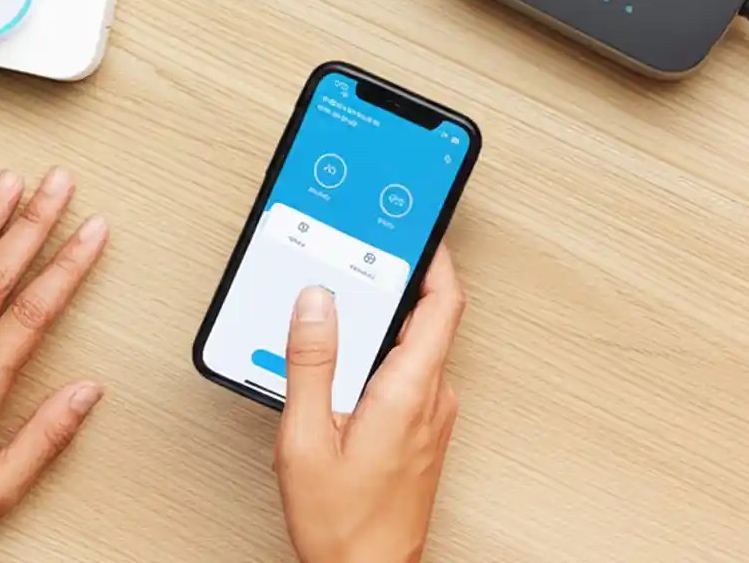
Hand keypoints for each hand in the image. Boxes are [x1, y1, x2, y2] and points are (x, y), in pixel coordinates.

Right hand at [276, 244, 464, 562]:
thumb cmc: (342, 524)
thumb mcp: (306, 439)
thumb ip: (311, 363)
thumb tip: (316, 302)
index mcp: (410, 392)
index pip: (442, 303)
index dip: (434, 256)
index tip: (414, 224)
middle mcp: (432, 400)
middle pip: (428, 317)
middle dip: (395, 280)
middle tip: (363, 251)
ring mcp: (431, 418)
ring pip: (416, 346)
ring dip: (384, 319)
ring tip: (341, 304)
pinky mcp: (421, 432)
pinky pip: (410, 373)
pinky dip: (382, 352)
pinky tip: (344, 361)